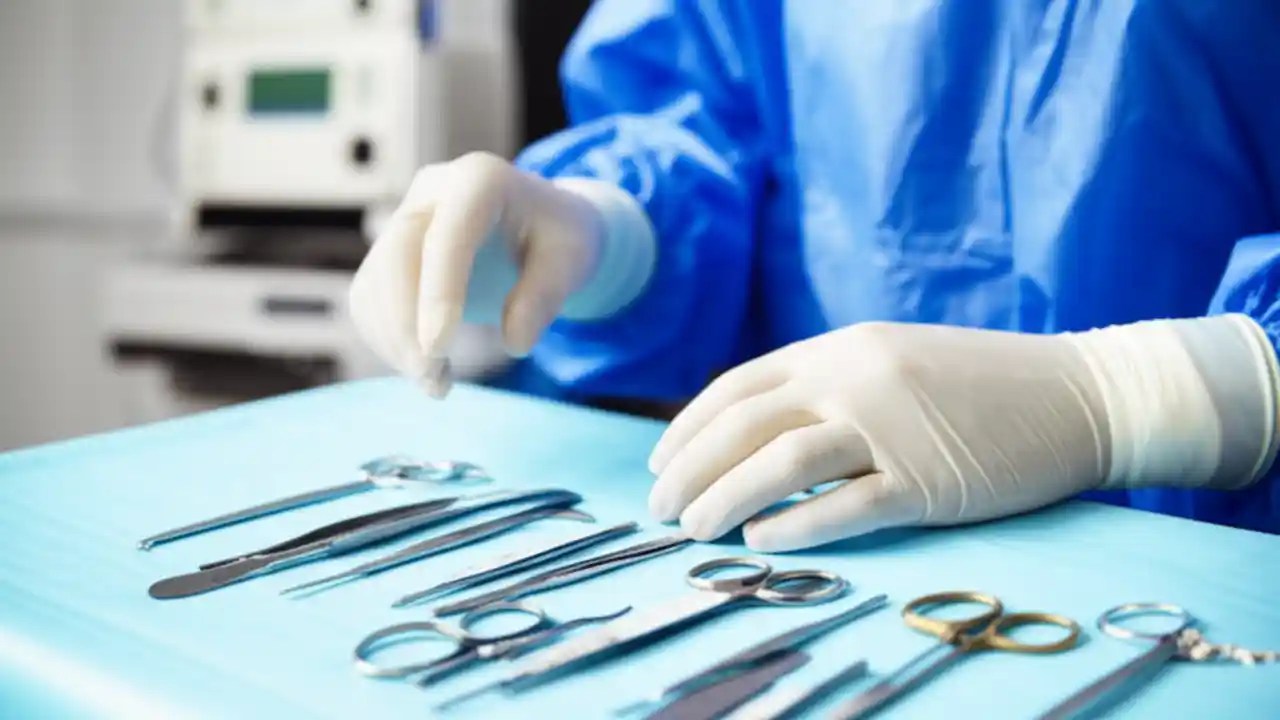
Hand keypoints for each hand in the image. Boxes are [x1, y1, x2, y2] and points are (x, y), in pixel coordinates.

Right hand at [348, 152, 602, 396]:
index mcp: (481, 180)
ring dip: (394, 341)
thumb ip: (546, 297)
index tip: (438, 348)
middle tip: (433, 379)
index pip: (449, 236)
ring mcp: (405, 218)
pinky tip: (423, 367)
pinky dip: (387, 339)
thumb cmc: (558, 237)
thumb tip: (515, 342)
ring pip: (376, 282)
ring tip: (437, 383)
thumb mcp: (573, 260)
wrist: (540, 223)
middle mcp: (433, 191)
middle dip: (407, 325)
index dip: (438, 292)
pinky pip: (370, 298)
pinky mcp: (390, 250)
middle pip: (397, 257)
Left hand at [646, 322, 1112, 550]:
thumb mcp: (893, 356)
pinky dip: (794, 527)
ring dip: (725, 500)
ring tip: (695, 530)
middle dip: (689, 470)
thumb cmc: (984, 381)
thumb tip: (755, 423)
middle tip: (661, 509)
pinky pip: (844, 509)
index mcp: (841, 348)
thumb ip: (827, 379)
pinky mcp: (928, 481)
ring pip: (780, 466)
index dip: (688, 428)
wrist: (1081, 393)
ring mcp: (891, 429)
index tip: (659, 463)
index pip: (738, 388)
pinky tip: (761, 543)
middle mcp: (855, 379)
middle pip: (744, 427)